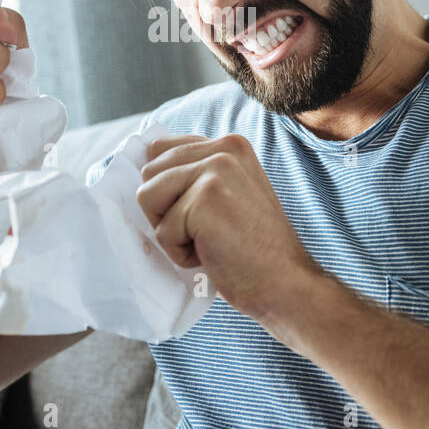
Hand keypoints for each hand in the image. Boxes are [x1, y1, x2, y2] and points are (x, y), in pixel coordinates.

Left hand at [136, 133, 322, 320]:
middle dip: (165, 210)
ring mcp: (215, 170)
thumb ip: (197, 174)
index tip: (194, 211)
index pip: (162, 149)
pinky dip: (181, 253)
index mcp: (229, 145)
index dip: (165, 187)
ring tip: (208, 239)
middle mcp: (223, 149)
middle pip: (150, 172)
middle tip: (206, 230)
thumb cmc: (252, 248)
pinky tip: (214, 254)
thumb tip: (144, 172)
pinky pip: (162, 230)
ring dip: (170, 230)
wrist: (284, 283)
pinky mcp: (205, 198)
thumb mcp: (230, 194)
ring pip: (148, 196)